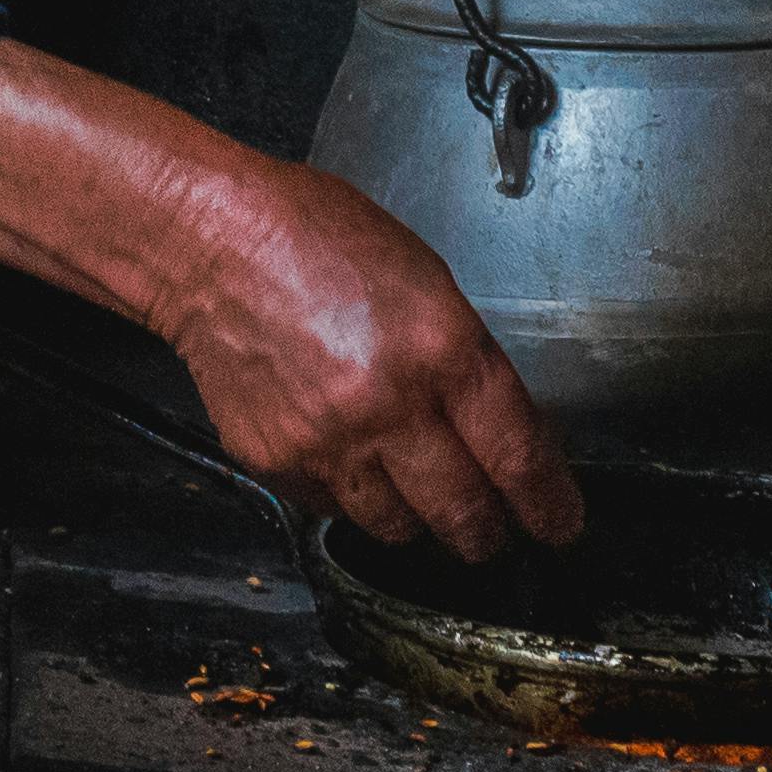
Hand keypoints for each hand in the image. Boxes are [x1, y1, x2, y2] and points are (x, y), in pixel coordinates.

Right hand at [0, 38, 581, 562]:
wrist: (209, 243)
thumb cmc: (316, 238)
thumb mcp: (426, 279)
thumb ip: (465, 360)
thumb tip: (501, 433)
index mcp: (440, 349)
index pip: (517, 455)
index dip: (549, 504)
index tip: (562, 524)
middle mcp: (388, 405)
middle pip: (463, 513)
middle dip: (489, 533)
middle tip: (498, 534)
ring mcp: (327, 442)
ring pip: (399, 527)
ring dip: (423, 523)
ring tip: (427, 503)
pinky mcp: (276, 461)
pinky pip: (333, 508)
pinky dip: (354, 499)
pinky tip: (354, 463)